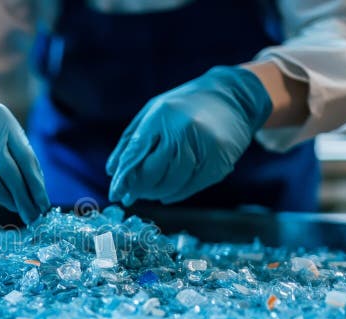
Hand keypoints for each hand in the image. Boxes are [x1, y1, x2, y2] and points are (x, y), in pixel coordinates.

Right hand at [0, 96, 50, 222]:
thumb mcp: (2, 134)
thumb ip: (19, 157)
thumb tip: (38, 192)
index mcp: (2, 120)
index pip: (25, 158)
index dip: (36, 185)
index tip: (43, 205)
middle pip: (8, 171)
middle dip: (22, 198)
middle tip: (31, 215)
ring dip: (4, 198)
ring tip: (15, 207)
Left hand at [106, 66, 272, 205]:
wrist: (234, 97)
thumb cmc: (185, 105)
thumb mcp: (152, 112)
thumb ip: (130, 141)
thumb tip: (112, 172)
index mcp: (161, 115)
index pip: (136, 154)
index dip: (123, 178)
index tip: (114, 194)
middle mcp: (183, 130)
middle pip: (152, 172)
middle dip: (138, 188)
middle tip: (131, 194)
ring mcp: (203, 148)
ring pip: (171, 184)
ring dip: (155, 193)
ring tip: (148, 192)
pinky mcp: (218, 163)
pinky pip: (190, 188)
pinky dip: (174, 195)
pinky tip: (165, 193)